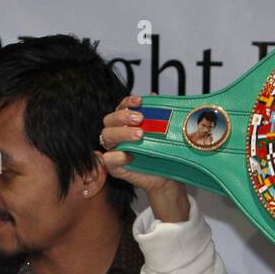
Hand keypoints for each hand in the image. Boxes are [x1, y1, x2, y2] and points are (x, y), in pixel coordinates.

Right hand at [99, 95, 189, 222]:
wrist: (168, 177)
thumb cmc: (164, 154)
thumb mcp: (163, 130)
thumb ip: (157, 113)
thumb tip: (154, 95)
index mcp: (126, 124)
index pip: (120, 107)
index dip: (127, 102)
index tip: (140, 101)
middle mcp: (118, 135)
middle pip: (109, 120)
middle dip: (123, 116)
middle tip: (140, 119)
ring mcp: (114, 150)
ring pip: (106, 136)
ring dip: (121, 133)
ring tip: (140, 135)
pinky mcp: (115, 167)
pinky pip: (108, 159)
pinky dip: (117, 156)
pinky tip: (129, 155)